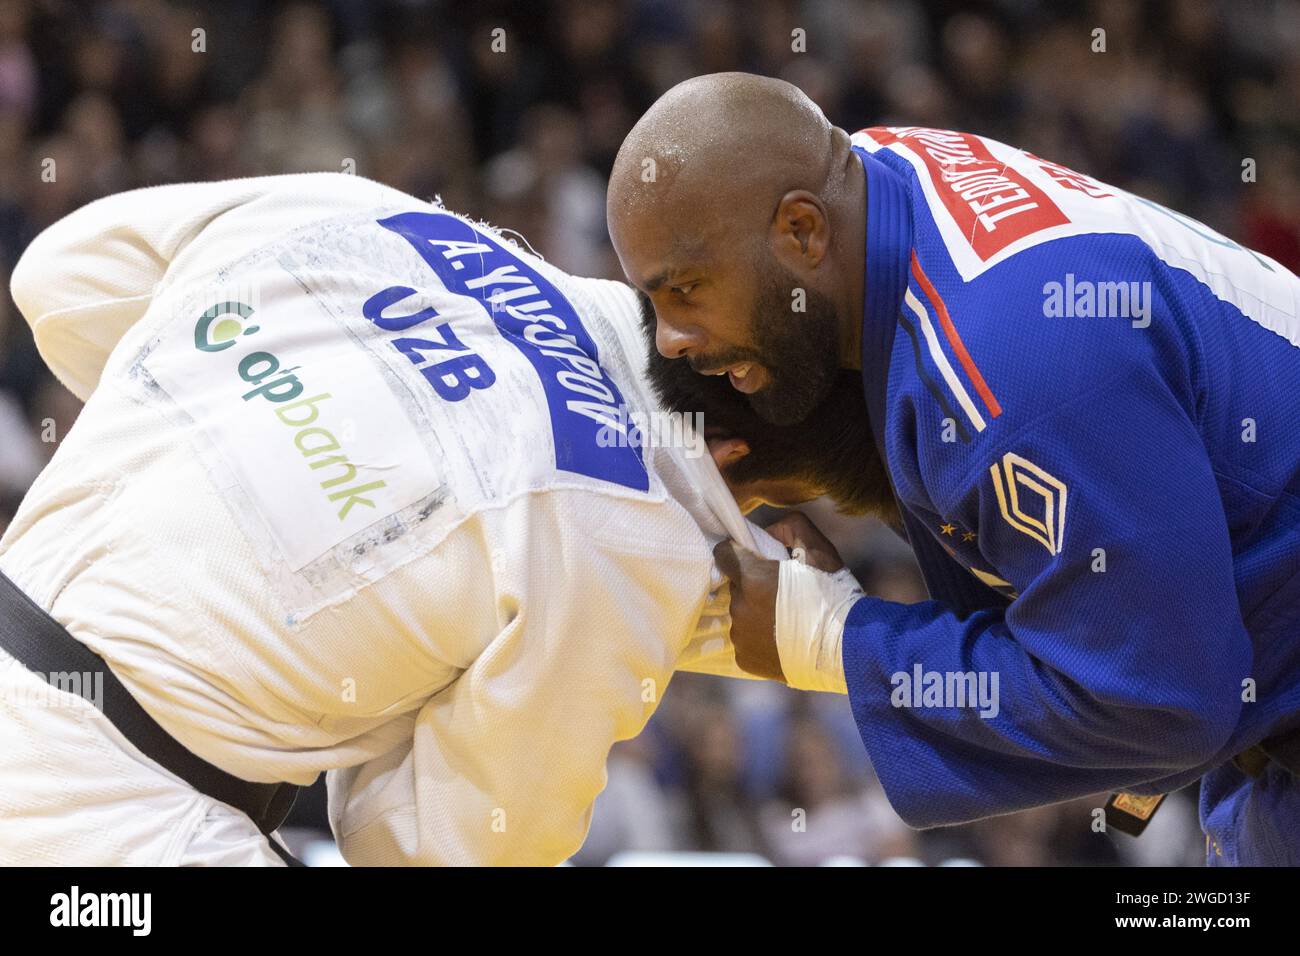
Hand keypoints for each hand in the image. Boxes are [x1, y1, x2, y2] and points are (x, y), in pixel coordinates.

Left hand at [713, 512, 843, 681]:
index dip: (738, 553)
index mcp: (751, 578)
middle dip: (753, 586)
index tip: (752, 558)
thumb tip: (768, 533)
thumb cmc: (835, 593)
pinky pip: (746, 642)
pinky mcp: (745, 660)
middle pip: (737, 588)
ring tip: (787, 621)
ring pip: (742, 616)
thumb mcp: (819, 548)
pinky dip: (760, 639)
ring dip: (757, 613)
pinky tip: (784, 640)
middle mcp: (739, 608)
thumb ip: (789, 528)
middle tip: (782, 593)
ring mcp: (740, 637)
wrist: (848, 648)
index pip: (723, 554)